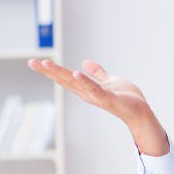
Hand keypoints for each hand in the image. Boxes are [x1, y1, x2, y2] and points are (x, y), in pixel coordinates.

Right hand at [27, 59, 170, 155]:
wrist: (140, 112)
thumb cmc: (126, 98)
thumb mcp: (109, 81)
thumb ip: (98, 73)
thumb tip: (85, 62)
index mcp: (87, 88)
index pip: (65, 77)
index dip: (51, 70)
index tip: (36, 61)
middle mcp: (88, 94)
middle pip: (65, 80)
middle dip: (49, 71)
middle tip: (32, 62)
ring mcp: (97, 97)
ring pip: (76, 84)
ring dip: (61, 74)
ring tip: (47, 64)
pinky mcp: (109, 99)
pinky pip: (96, 90)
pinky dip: (86, 82)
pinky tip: (76, 73)